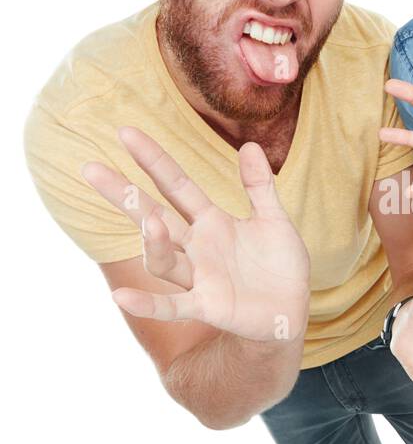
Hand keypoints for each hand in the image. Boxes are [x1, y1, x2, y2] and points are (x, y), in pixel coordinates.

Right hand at [80, 126, 310, 341]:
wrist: (291, 311)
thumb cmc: (278, 266)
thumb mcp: (273, 220)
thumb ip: (259, 186)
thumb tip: (249, 144)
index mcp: (210, 222)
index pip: (175, 185)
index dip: (153, 160)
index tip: (126, 132)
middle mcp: (196, 247)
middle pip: (153, 216)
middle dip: (125, 195)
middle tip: (91, 169)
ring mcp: (199, 277)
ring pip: (162, 259)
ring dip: (153, 243)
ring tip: (149, 223)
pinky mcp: (208, 306)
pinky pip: (172, 306)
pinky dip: (148, 304)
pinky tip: (120, 297)